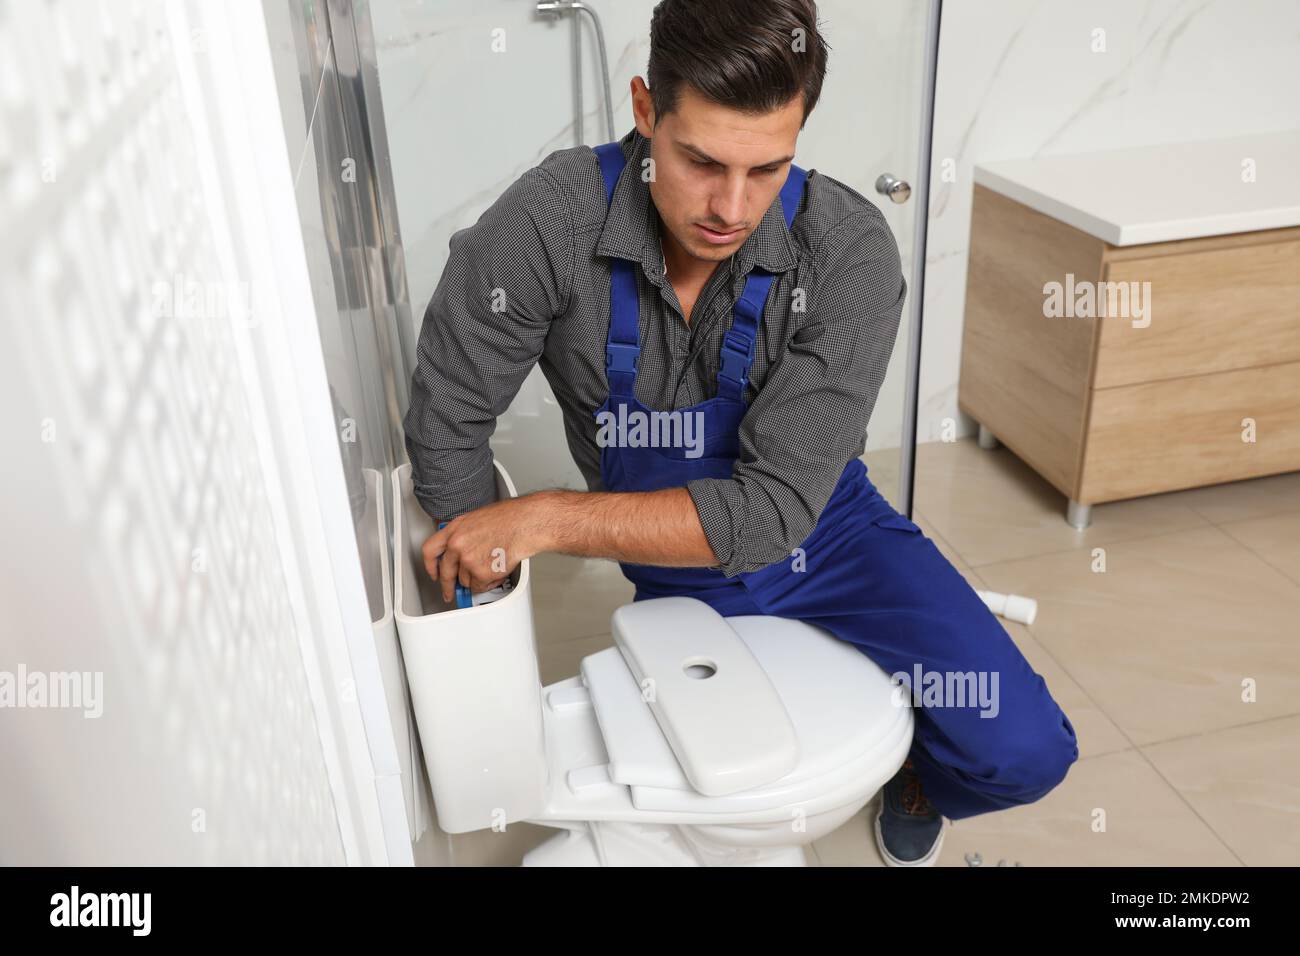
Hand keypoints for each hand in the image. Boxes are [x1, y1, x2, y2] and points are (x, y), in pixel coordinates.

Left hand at [421, 494, 550, 603]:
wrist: (523, 525)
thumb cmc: (507, 519)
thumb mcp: (475, 520)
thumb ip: (462, 536)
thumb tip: (458, 552)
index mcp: (454, 529)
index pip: (430, 550)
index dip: (430, 565)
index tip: (433, 573)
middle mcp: (457, 545)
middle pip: (445, 573)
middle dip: (448, 586)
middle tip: (450, 592)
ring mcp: (468, 560)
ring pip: (465, 581)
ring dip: (476, 579)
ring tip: (491, 566)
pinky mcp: (481, 573)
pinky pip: (480, 586)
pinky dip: (488, 583)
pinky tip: (496, 570)